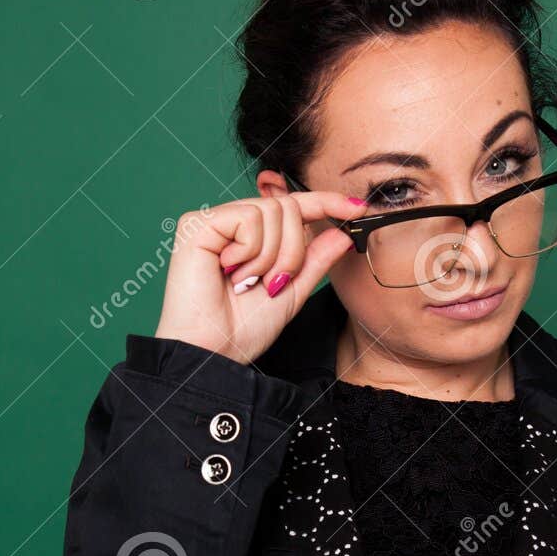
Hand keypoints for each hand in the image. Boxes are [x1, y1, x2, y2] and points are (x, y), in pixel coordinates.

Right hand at [155, 191, 364, 364]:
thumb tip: (342, 231)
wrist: (213, 353)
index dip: (326, 202)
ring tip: (246, 282)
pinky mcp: (196, 224)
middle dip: (293, 251)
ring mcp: (213, 221)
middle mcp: (232, 223)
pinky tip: (230, 272)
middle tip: (271, 283)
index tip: (360, 208)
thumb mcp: (292, 291)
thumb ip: (315, 260)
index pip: (294, 206)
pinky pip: (248, 218)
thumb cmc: (241, 328)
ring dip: (271, 257)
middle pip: (288, 207)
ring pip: (273, 211)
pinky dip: (250, 252)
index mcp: (251, 237)